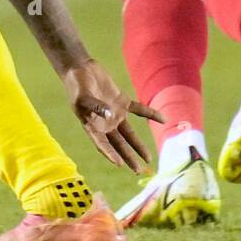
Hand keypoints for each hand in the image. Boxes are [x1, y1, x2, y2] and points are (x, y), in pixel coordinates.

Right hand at [61, 59, 162, 173]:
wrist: (82, 69)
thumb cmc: (77, 86)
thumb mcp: (83, 97)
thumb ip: (96, 107)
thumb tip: (110, 116)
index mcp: (92, 126)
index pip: (102, 144)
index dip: (110, 154)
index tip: (120, 164)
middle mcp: (105, 124)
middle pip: (119, 144)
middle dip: (128, 157)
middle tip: (138, 171)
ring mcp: (115, 114)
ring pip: (129, 134)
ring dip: (139, 145)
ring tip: (148, 159)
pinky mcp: (123, 102)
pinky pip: (139, 110)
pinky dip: (151, 114)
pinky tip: (163, 119)